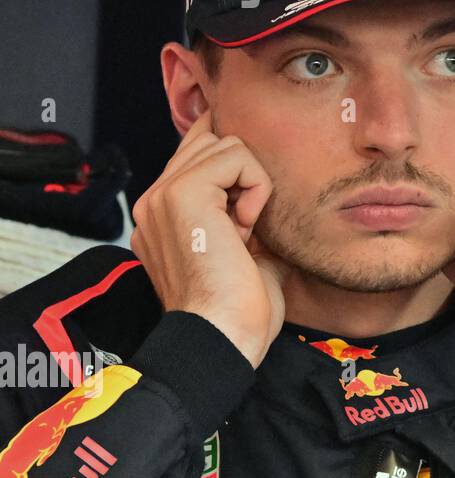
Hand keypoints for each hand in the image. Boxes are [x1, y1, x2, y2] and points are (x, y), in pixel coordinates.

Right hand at [130, 110, 288, 367]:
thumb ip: (247, 220)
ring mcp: (162, 194)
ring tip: (243, 231)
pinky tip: (246, 227)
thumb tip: (276, 205)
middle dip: (243, 176)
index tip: (251, 210)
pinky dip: (256, 186)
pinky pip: (237, 154)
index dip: (236, 165)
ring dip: (250, 184)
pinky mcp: (182, 193)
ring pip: (225, 143)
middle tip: (245, 228)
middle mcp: (155, 201)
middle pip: (212, 140)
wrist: (222, 337)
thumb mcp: (247, 255)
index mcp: (164, 215)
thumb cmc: (239, 310)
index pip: (197, 153)